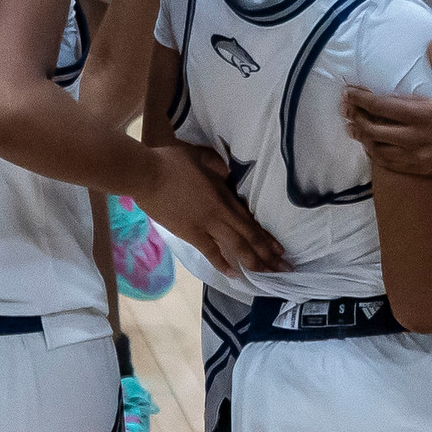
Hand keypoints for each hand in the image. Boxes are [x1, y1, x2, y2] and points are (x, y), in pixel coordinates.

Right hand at [132, 143, 285, 277]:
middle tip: (285, 269)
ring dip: (253, 262)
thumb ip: (217, 166)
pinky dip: (223, 263)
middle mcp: (221, 213)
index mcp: (225, 195)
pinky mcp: (190, 233)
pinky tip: (235, 275)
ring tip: (267, 274)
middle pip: (250, 237)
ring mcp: (206, 225)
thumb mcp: (200, 157)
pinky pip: (211, 252)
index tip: (281, 250)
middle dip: (268, 255)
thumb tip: (227, 173)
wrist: (147, 174)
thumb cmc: (172, 161)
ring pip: (236, 247)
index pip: (252, 221)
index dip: (267, 237)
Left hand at [344, 38, 431, 176]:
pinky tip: (371, 147)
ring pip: (379, 150)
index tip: (348, 91)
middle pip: (374, 130)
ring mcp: (418, 157)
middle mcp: (416, 138)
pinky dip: (377, 155)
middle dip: (356, 118)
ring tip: (351, 127)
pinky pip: (391, 165)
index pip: (382, 107)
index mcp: (423, 115)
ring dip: (363, 138)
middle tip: (345, 109)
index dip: (361, 99)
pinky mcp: (422, 169)